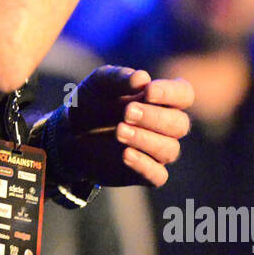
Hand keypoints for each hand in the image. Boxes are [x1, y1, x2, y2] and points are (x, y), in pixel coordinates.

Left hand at [52, 65, 193, 188]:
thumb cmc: (91, 102)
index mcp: (161, 98)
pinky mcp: (144, 173)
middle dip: (154, 117)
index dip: (171, 93)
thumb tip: (142, 78)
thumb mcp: (99, 84)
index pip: (184, 94)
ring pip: (170, 150)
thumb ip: (120, 78)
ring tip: (119, 131)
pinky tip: (125, 154)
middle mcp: (164, 125)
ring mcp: (156, 150)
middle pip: (179, 124)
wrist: (69, 134)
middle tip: (127, 112)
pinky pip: (158, 176)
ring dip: (145, 140)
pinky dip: (144, 165)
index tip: (148, 91)